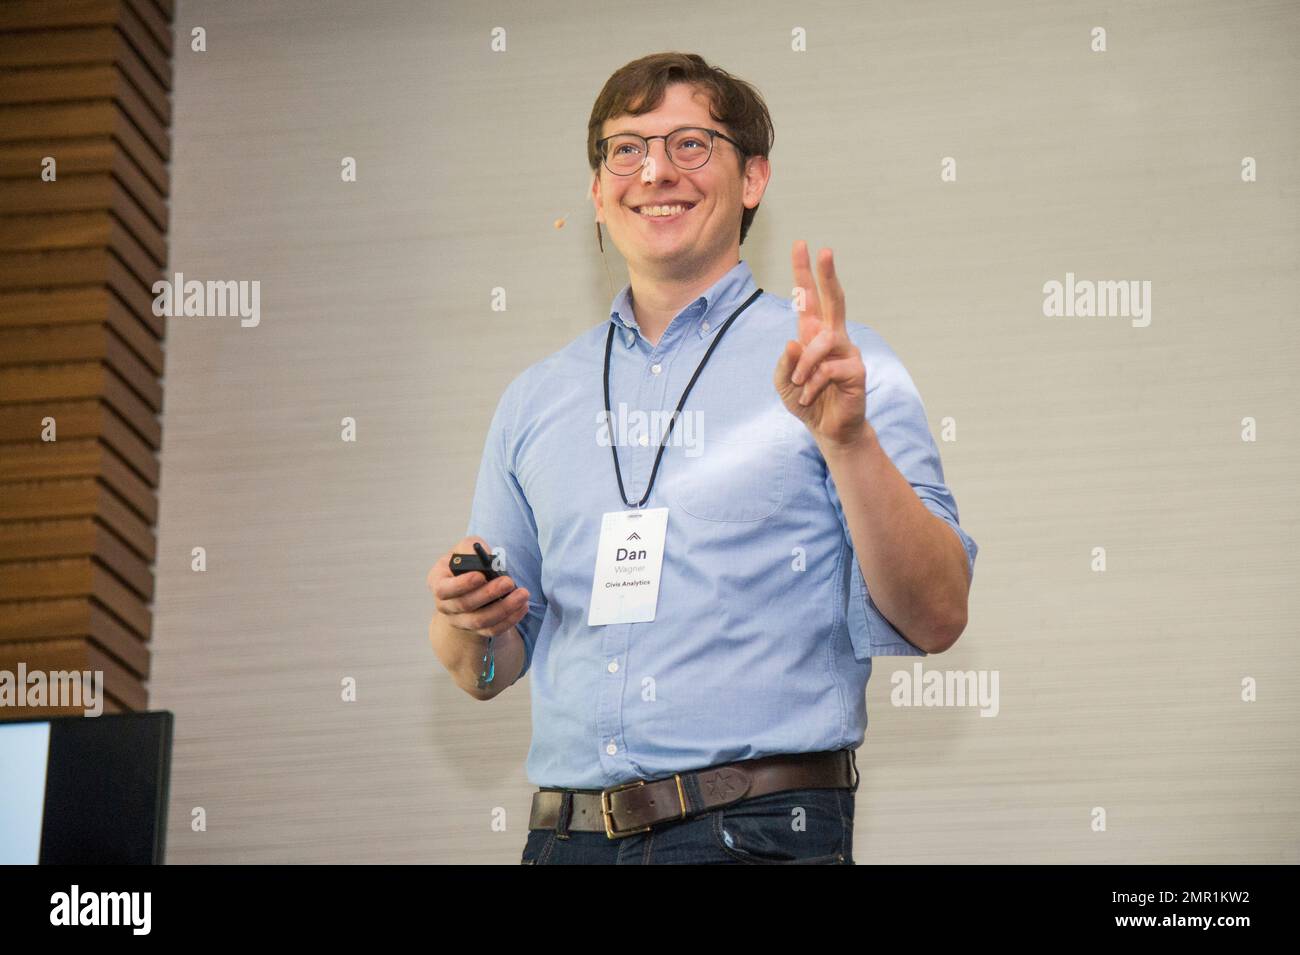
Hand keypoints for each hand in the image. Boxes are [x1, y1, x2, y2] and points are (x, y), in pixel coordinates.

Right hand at [427, 536, 529, 638]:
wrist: (470, 586)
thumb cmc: (468, 562)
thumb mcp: (466, 548)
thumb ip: (472, 547)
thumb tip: (483, 556)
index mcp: (438, 582)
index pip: (443, 589)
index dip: (461, 584)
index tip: (481, 576)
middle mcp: (445, 605)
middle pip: (465, 605)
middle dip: (489, 594)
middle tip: (508, 582)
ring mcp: (460, 621)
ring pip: (480, 621)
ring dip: (504, 609)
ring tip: (522, 594)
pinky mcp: (476, 631)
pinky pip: (493, 630)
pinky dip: (510, 620)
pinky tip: (522, 606)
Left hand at [773, 241, 868, 449]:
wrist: (828, 429)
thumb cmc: (806, 401)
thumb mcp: (784, 382)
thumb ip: (785, 363)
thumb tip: (795, 341)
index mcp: (812, 333)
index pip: (807, 298)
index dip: (804, 272)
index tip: (802, 245)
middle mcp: (832, 336)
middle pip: (832, 299)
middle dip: (827, 275)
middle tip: (824, 250)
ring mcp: (847, 351)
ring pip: (822, 341)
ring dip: (805, 366)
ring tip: (800, 384)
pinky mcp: (856, 370)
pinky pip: (827, 369)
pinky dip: (813, 384)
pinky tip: (811, 397)